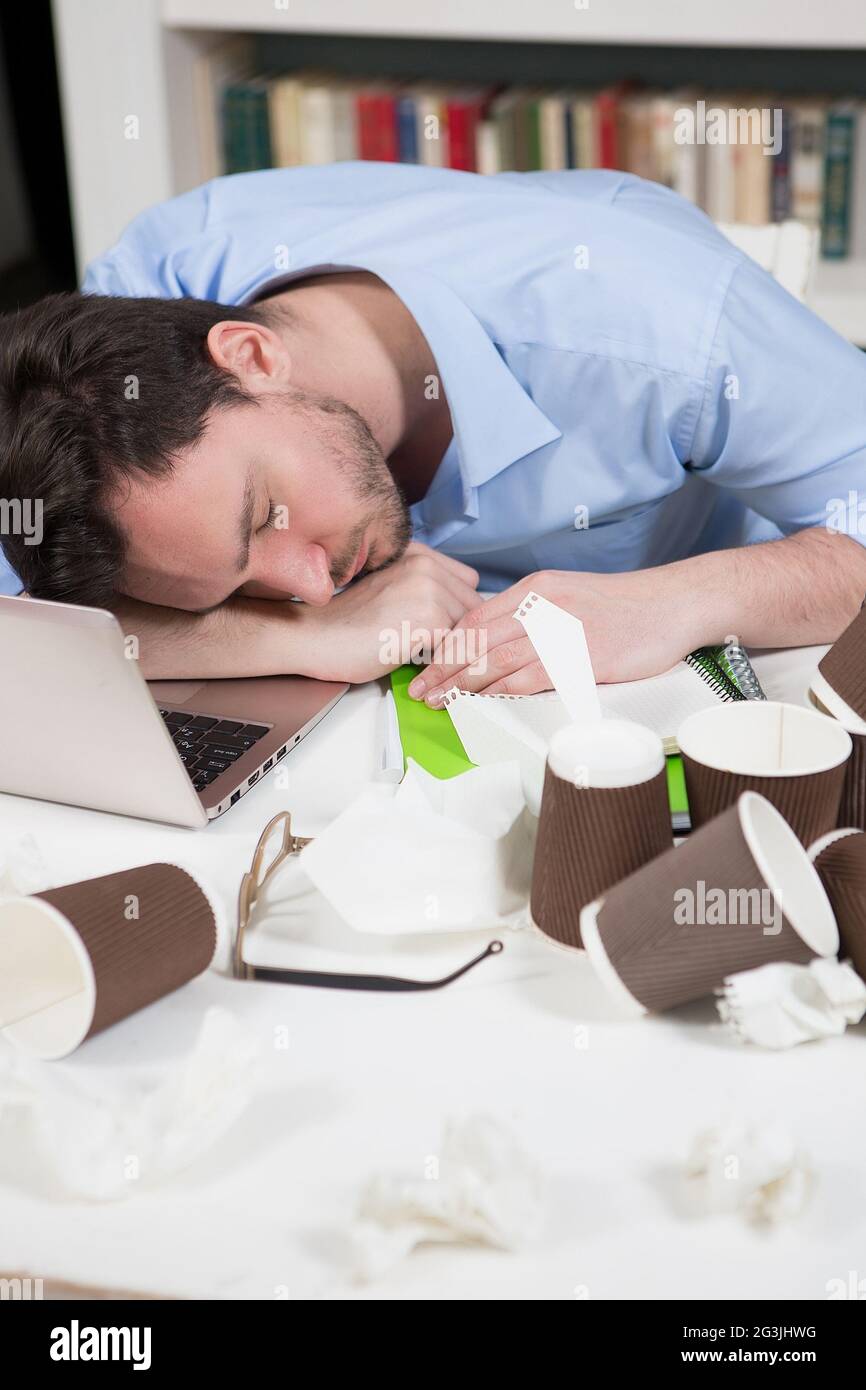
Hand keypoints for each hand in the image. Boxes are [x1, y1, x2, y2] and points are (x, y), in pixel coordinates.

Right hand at [299, 542, 479, 683]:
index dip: (458, 609)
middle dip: (458, 630)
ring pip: (467, 629)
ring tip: (418, 654)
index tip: (440, 628)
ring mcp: (429, 590)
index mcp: (419, 554)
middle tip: (429, 648)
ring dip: (449, 646)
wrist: (315, 636)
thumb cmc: (350, 621)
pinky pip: (456, 647)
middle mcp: (426, 565)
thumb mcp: (393, 588)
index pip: (469, 583)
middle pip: (474, 607)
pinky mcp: (428, 619)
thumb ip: (427, 587)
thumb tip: (466, 612)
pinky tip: (416, 662)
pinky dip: (441, 660)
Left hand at [407, 568, 706, 702]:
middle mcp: (541, 606)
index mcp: (536, 589)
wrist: (673, 603)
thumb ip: (534, 614)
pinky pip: (530, 676)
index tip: (426, 665)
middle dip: (442, 667)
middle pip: (477, 639)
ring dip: (462, 684)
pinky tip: (482, 703)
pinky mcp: (581, 658)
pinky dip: (501, 691)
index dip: (446, 644)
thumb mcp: (570, 595)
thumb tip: (499, 639)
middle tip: (418, 689)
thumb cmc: (625, 606)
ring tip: (439, 701)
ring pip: (496, 659)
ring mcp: (560, 631)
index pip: (476, 617)